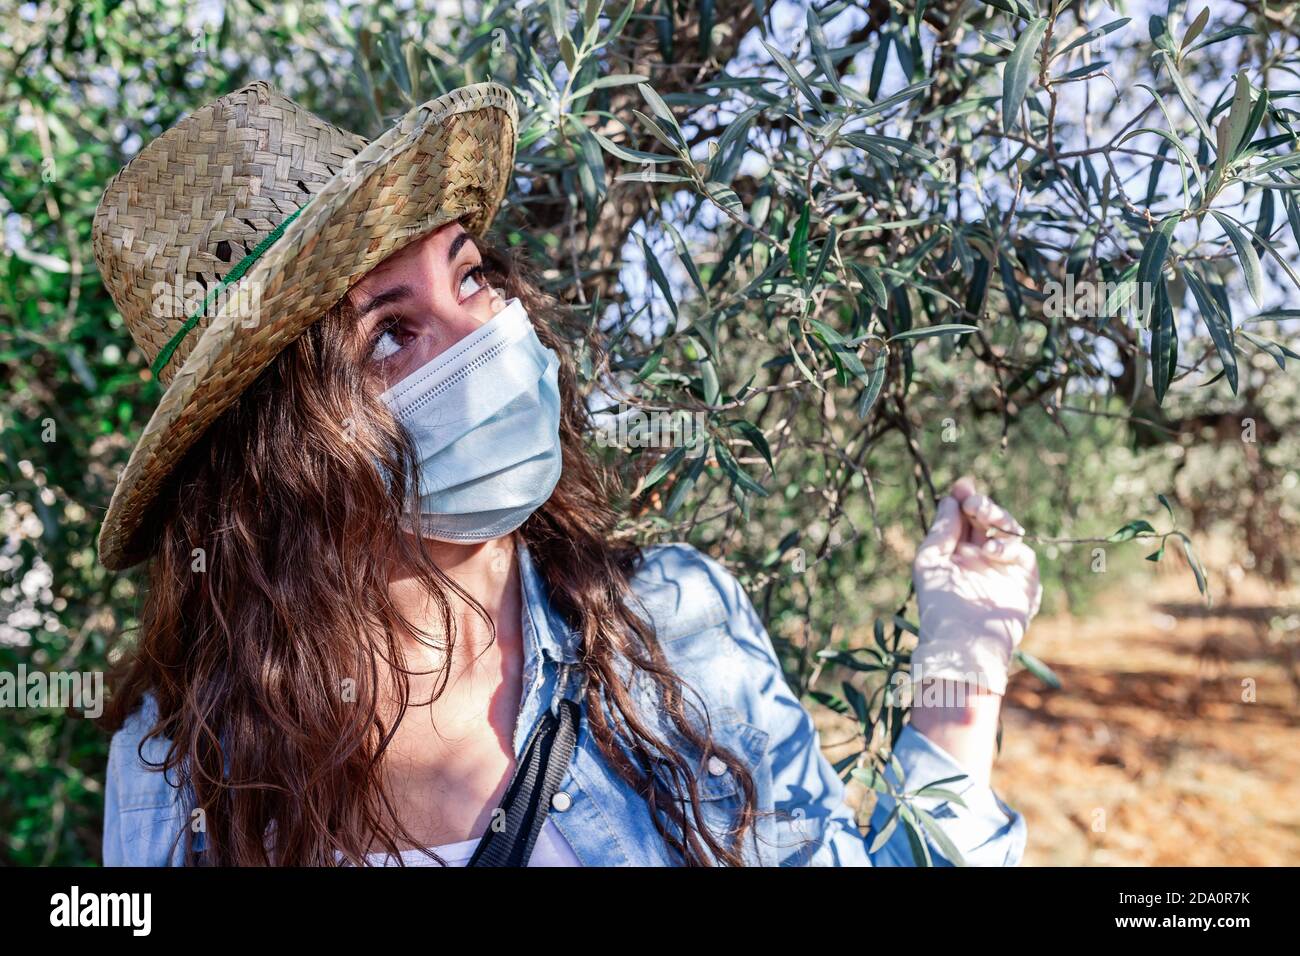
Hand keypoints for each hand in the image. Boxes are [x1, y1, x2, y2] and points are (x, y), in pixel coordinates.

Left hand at [910, 477, 1041, 695]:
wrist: (963, 641)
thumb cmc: (939, 604)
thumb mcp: (930, 561)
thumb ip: (942, 530)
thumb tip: (950, 499)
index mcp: (956, 552)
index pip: (964, 518)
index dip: (964, 498)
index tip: (962, 484)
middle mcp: (981, 558)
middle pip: (988, 519)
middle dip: (981, 504)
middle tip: (973, 501)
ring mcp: (1004, 569)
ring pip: (1009, 530)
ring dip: (996, 517)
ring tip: (982, 517)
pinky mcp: (1025, 581)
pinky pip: (1023, 553)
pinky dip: (1008, 547)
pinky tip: (991, 551)